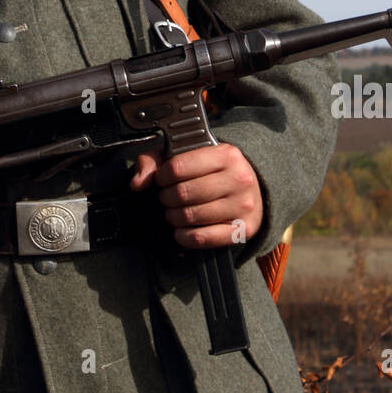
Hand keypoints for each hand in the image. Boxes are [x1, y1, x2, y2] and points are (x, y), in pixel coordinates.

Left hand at [129, 143, 263, 249]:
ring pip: (191, 216)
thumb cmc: (215, 172)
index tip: (162, 179)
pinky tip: (181, 231)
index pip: (178, 166)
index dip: (162, 176)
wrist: (254, 190)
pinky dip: (184, 237)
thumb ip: (157, 161)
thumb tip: (137, 182)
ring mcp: (243, 206)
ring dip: (173, 217)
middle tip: (166, 198)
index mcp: (226, 154)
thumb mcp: (190, 156)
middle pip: (183, 193)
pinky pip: (202, 238)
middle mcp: (239, 179)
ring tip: (174, 212)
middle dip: (166, 198)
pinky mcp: (243, 230)